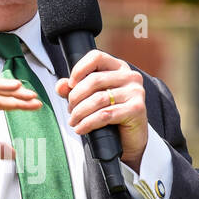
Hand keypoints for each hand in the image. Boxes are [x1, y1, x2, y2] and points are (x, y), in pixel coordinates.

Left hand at [55, 51, 148, 168]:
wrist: (129, 140)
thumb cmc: (111, 116)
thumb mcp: (90, 99)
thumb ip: (74, 90)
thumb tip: (61, 86)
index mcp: (119, 68)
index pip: (96, 57)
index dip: (79, 69)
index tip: (70, 84)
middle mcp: (130, 77)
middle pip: (94, 80)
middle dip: (76, 97)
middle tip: (70, 110)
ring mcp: (135, 92)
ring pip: (98, 99)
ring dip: (80, 112)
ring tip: (73, 121)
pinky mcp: (137, 109)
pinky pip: (105, 114)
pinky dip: (88, 123)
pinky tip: (81, 128)